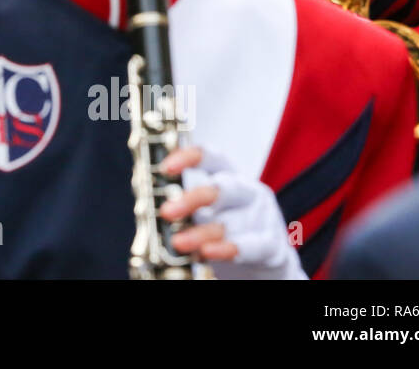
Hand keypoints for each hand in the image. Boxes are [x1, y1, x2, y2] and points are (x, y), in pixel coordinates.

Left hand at [159, 146, 304, 279]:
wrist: (267, 261)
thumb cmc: (229, 228)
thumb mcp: (206, 209)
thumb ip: (183, 203)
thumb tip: (146, 204)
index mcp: (229, 175)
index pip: (212, 157)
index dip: (189, 158)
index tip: (166, 168)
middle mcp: (247, 192)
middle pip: (223, 188)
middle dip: (193, 199)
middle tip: (166, 212)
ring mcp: (263, 217)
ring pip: (230, 222)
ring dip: (202, 233)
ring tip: (178, 242)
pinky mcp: (272, 246)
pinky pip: (251, 246)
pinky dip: (228, 249)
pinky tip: (208, 252)